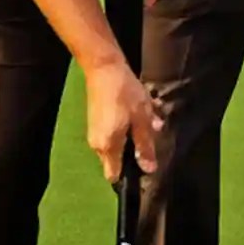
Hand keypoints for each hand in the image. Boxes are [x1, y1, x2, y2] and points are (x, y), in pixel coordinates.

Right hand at [85, 59, 163, 181]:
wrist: (103, 68)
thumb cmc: (125, 93)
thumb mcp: (142, 119)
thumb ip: (145, 146)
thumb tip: (149, 169)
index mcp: (108, 146)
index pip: (114, 176)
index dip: (129, 175)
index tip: (142, 165)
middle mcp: (97, 145)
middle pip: (116, 161)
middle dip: (133, 153)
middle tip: (148, 137)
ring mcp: (94, 133)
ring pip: (115, 147)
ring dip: (130, 138)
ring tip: (143, 121)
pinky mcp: (95, 123)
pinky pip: (111, 135)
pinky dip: (123, 129)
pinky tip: (134, 115)